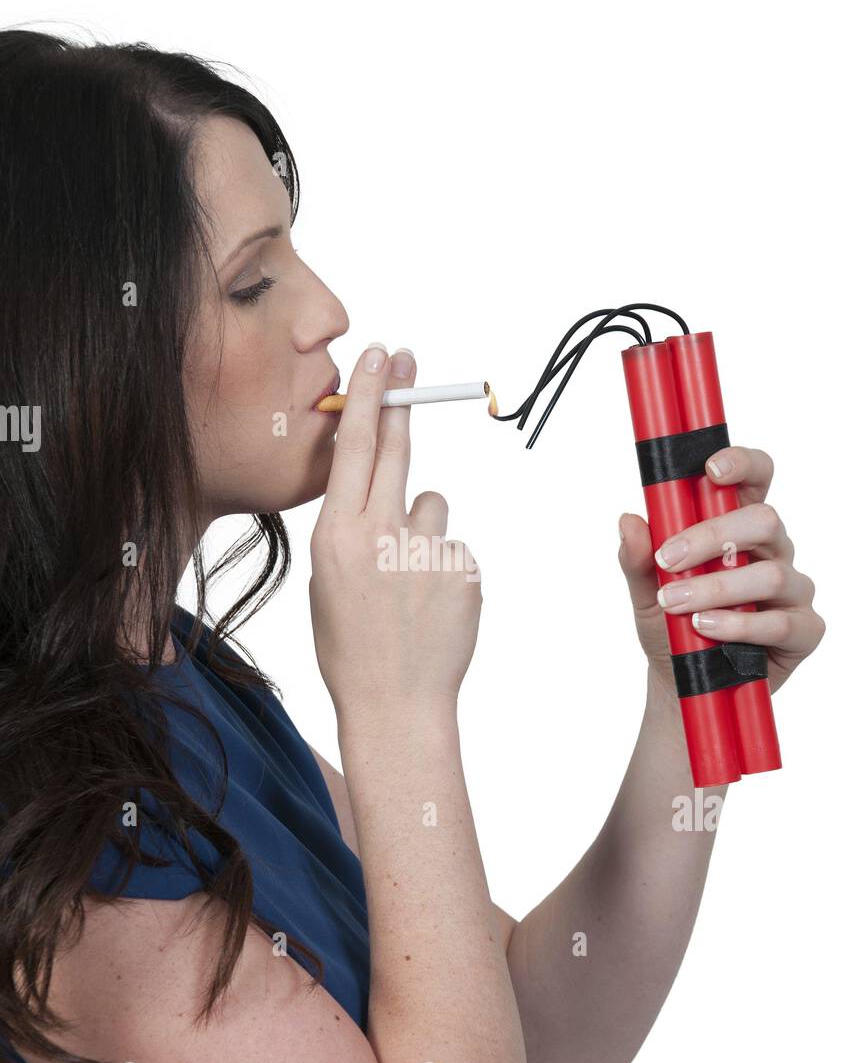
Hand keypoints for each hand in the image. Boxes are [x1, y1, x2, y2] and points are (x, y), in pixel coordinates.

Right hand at [309, 345, 481, 724]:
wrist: (396, 705)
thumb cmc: (353, 647)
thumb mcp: (328, 581)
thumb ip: (349, 529)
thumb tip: (375, 487)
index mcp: (335, 538)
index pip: (352, 448)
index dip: (368, 396)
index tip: (379, 357)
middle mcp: (379, 535)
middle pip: (395, 448)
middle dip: (400, 400)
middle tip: (409, 363)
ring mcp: (426, 551)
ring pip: (433, 504)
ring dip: (424, 528)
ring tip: (410, 582)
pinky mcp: (464, 569)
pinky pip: (454, 546)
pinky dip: (446, 567)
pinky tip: (432, 605)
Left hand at [617, 445, 824, 699]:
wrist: (680, 684)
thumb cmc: (669, 628)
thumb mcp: (644, 592)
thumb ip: (638, 558)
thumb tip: (628, 521)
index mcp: (739, 529)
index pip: (755, 479)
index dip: (743, 463)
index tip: (710, 469)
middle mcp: (773, 552)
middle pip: (764, 520)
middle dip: (712, 535)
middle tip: (668, 559)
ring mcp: (793, 590)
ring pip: (771, 573)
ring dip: (717, 588)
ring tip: (678, 605)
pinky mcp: (804, 630)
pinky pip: (782, 622)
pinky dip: (740, 625)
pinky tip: (708, 628)